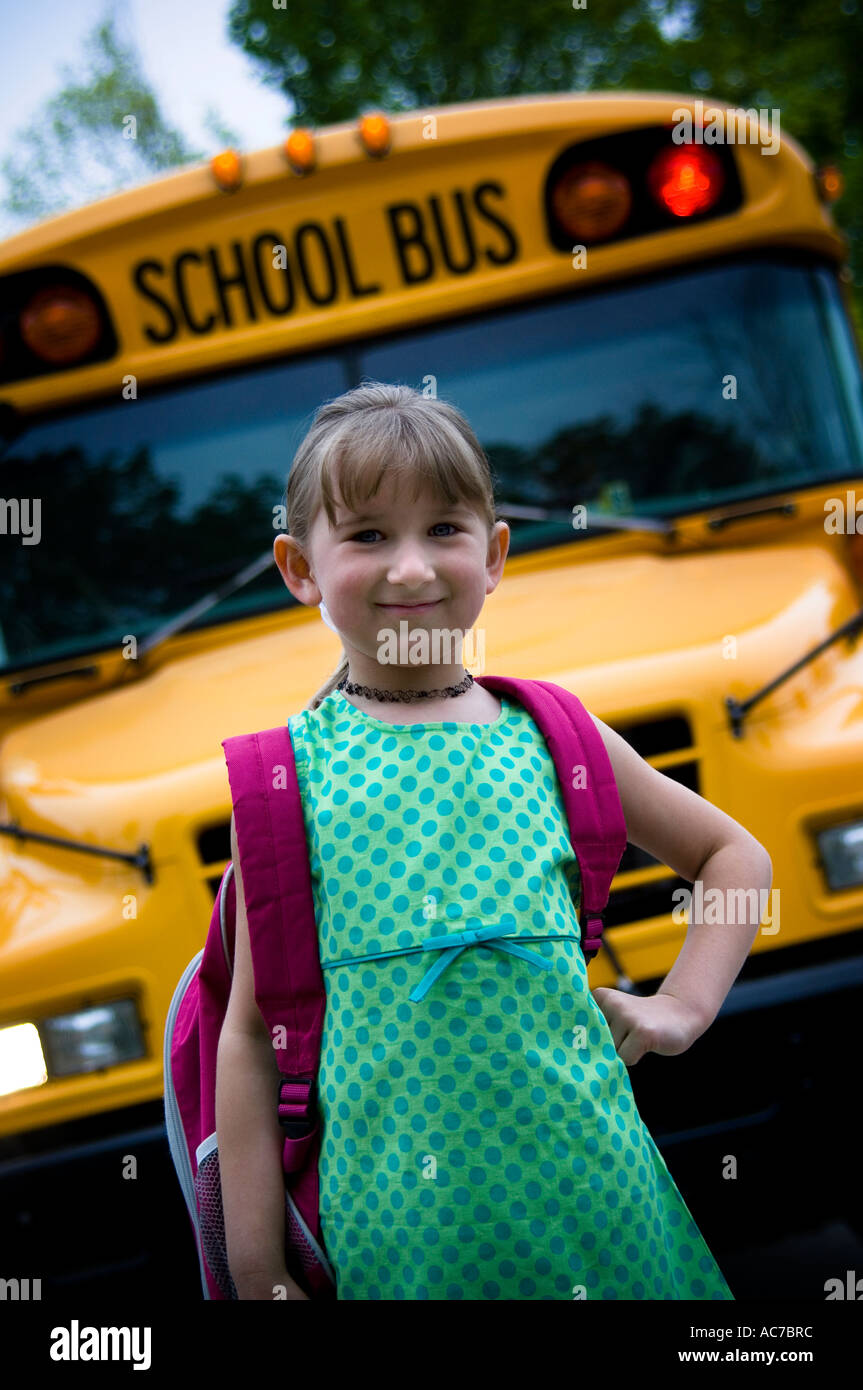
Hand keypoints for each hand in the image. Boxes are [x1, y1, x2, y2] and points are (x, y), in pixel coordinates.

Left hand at [591, 988, 706, 1066]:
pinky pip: (626, 1059)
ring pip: (611, 1052)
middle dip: (610, 1046)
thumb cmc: (640, 1021)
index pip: (582, 1031)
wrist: (680, 1013)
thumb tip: (586, 1061)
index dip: (594, 1037)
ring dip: (624, 1051)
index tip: (608, 1031)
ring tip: (638, 1036)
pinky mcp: (642, 1031)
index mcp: (600, 995)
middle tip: (628, 1033)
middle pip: (596, 1043)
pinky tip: (646, 1042)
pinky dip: (635, 1057)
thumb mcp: (614, 1015)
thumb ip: (595, 1030)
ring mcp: (627, 1015)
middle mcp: (611, 1002)